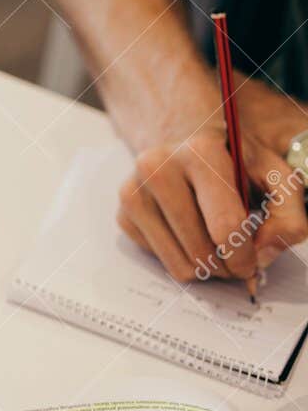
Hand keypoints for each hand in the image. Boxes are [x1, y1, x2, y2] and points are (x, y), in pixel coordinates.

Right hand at [117, 125, 307, 283]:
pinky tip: (190, 238)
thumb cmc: (232, 161)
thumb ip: (288, 215)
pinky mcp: (122, 213)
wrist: (182, 140)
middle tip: (237, 263)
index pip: (224, 225)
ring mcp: (134, 192)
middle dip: (226, 268)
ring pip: (178, 263)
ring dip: (204, 269)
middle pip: (200, 250)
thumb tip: (263, 254)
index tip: (252, 267)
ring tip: (218, 253)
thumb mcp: (273, 175)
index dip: (244, 257)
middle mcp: (158, 168)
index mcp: (201, 153)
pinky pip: (158, 260)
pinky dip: (180, 258)